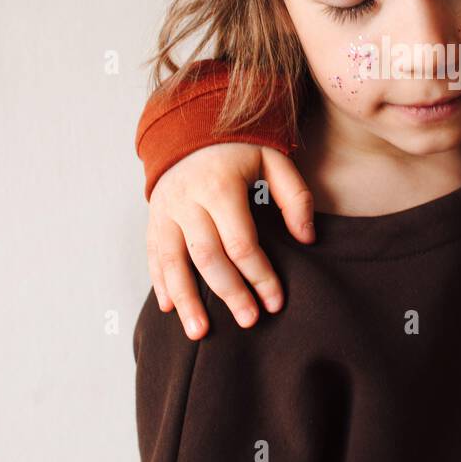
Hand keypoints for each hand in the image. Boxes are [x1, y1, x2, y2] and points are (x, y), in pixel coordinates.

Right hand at [146, 143, 314, 340]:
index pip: (241, 242)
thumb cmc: (240, 149)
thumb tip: (307, 238)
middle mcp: (187, 200)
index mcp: (220, 186)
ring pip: (172, 262)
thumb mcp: (274, 160)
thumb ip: (294, 197)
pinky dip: (160, 284)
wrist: (191, 128)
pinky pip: (153, 256)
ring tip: (200, 333)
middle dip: (230, 293)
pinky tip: (171, 309)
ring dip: (187, 300)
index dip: (259, 275)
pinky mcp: (153, 219)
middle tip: (249, 321)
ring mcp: (165, 210)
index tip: (275, 301)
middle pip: (208, 257)